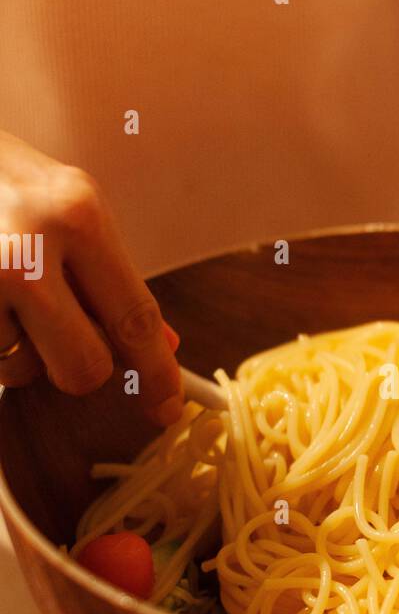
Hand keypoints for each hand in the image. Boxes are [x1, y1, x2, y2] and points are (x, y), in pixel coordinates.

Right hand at [0, 130, 182, 424]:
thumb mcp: (64, 206)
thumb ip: (109, 277)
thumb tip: (160, 346)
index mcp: (77, 214)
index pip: (135, 317)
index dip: (157, 374)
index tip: (167, 406)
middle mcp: (27, 249)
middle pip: (85, 367)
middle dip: (77, 366)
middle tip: (58, 334)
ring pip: (23, 369)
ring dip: (17, 348)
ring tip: (0, 291)